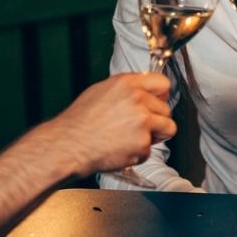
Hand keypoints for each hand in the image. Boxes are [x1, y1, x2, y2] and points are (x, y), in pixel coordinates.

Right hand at [35, 72, 175, 176]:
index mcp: (127, 84)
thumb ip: (126, 89)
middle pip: (166, 108)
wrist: (68, 145)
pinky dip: (138, 153)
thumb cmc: (79, 122)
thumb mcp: (100, 92)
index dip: (161, 95)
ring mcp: (142, 121)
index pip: (162, 83)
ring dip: (154, 135)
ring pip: (167, 128)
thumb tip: (142, 91)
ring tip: (133, 138)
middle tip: (138, 127)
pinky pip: (150, 150)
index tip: (159, 102)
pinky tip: (121, 149)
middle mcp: (137, 100)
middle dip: (156, 119)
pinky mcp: (142, 143)